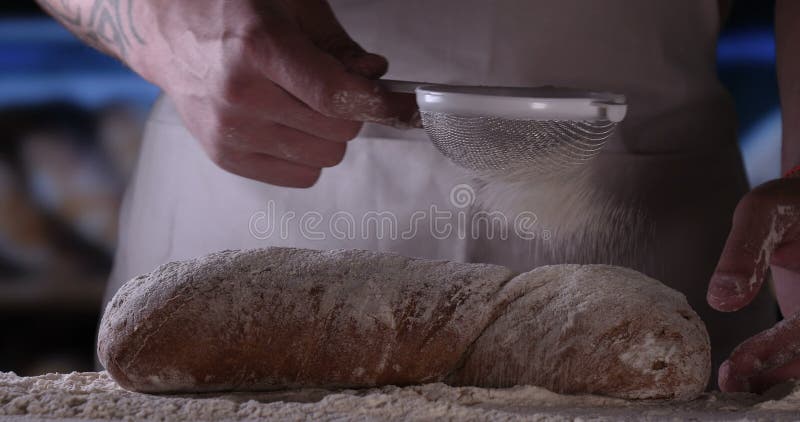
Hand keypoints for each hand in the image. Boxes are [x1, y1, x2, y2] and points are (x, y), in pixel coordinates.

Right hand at [129, 0, 416, 186]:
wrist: (161, 27)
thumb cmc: (227, 6)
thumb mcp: (290, 4)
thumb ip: (339, 44)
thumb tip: (375, 76)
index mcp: (257, 47)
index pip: (337, 97)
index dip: (382, 104)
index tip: (406, 107)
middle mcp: (240, 95)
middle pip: (338, 133)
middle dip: (350, 112)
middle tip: (333, 87)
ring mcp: (228, 131)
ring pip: (323, 158)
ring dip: (328, 134)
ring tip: (303, 103)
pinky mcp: (223, 155)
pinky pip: (299, 176)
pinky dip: (306, 154)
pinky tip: (287, 123)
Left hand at [707, 177, 799, 391]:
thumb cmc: (789, 203)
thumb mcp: (763, 212)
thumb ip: (743, 252)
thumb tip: (720, 300)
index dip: (779, 350)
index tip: (738, 363)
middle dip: (777, 376)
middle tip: (731, 384)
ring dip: (777, 378)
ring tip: (731, 384)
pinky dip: (778, 367)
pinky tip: (743, 373)